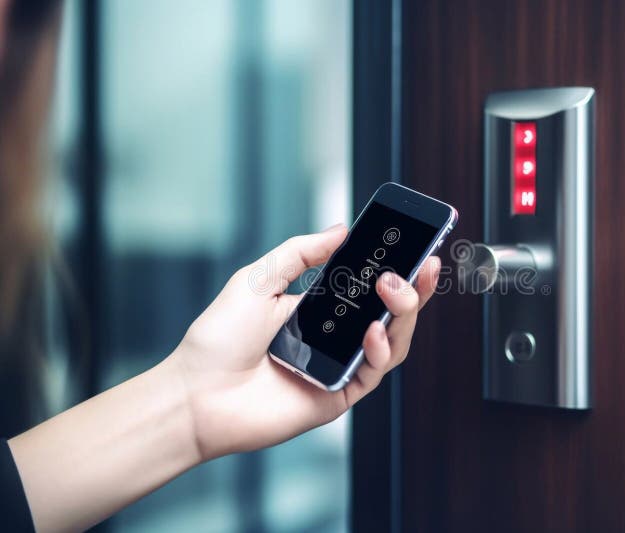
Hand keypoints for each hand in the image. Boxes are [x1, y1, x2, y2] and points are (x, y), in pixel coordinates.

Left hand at [169, 224, 440, 459]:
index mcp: (320, 309)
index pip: (369, 287)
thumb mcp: (259, 279)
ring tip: (394, 289)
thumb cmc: (219, 339)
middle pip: (391, 313)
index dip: (398, 269)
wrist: (196, 393)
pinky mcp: (339, 396)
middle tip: (420, 265)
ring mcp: (340, 367)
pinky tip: (372, 331)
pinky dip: (381, 350)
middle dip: (413, 288)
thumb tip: (341, 230)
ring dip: (403, 313)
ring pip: (393, 341)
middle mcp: (335, 337)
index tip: (417, 247)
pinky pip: (374, 373)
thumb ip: (301, 254)